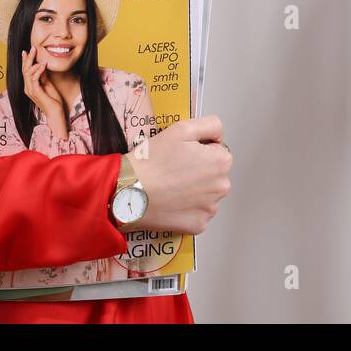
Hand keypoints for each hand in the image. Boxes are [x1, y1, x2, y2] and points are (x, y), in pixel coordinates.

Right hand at [21, 48, 67, 138]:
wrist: (56, 113)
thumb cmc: (53, 100)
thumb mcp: (48, 85)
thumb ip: (43, 76)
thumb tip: (42, 65)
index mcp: (29, 86)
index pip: (25, 71)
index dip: (25, 61)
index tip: (27, 51)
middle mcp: (27, 88)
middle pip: (25, 70)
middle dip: (28, 58)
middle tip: (33, 48)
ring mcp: (30, 91)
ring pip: (28, 73)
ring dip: (33, 62)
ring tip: (38, 54)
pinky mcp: (36, 93)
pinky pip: (34, 78)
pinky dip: (38, 70)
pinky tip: (44, 64)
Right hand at [126, 115, 231, 235]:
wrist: (128, 190)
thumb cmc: (151, 161)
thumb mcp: (181, 129)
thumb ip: (209, 125)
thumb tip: (218, 136)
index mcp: (221, 162)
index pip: (218, 151)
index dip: (199, 150)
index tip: (181, 154)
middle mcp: (221, 186)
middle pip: (214, 174)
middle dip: (199, 170)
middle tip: (173, 169)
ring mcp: (210, 208)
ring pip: (206, 194)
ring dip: (194, 190)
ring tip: (170, 186)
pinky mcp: (199, 225)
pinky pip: (197, 213)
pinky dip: (187, 208)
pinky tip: (171, 201)